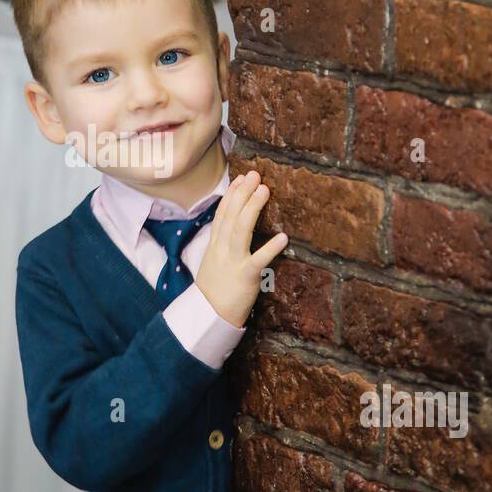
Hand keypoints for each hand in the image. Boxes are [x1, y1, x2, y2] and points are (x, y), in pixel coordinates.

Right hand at [195, 170, 287, 327]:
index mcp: (214, 246)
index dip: (232, 195)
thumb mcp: (212, 263)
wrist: (207, 317)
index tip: (241, 178)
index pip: (222, 214)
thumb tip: (231, 228)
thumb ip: (221, 245)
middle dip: (243, 193)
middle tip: (255, 175)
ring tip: (264, 190)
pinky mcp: (245, 277)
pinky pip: (258, 260)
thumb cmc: (213, 292)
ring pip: (240, 230)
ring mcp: (233, 262)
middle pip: (231, 215)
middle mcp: (222, 249)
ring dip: (253, 208)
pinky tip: (283, 237)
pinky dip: (270, 248)